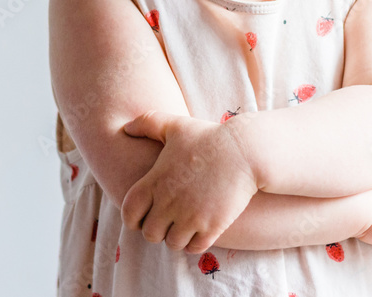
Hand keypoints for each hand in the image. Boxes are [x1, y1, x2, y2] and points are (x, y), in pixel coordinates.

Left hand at [121, 110, 258, 254]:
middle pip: (150, 233)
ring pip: (172, 243)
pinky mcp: (212, 226)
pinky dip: (194, 243)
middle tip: (166, 222)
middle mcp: (169, 202)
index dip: (132, 219)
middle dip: (156, 229)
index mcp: (155, 181)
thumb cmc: (208, 136)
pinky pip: (194, 248)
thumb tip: (126, 129)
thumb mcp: (175, 124)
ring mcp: (190, 216)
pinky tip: (199, 230)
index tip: (142, 216)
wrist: (246, 150)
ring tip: (183, 226)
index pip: (129, 213)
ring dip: (176, 237)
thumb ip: (147, 123)